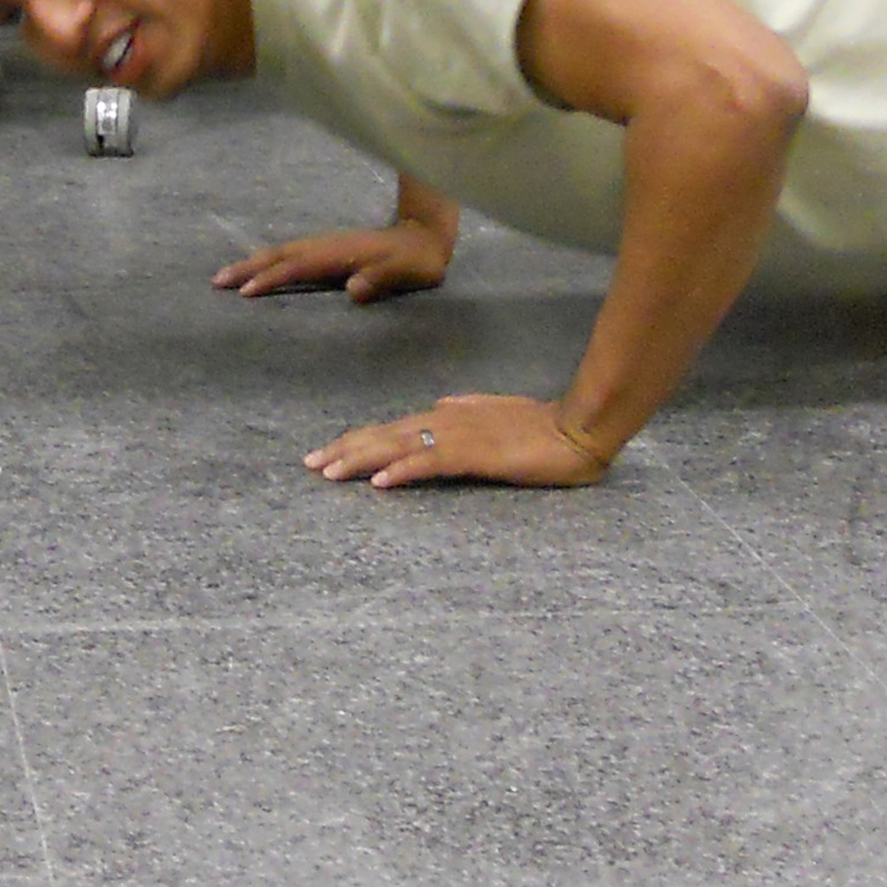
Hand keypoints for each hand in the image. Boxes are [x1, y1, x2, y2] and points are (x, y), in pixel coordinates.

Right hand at [216, 219, 454, 305]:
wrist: (425, 232)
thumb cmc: (418, 259)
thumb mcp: (408, 271)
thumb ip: (381, 279)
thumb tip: (354, 290)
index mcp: (342, 254)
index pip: (299, 267)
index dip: (272, 279)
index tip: (246, 292)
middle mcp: (328, 246)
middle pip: (280, 255)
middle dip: (247, 267)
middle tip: (216, 280)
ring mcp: (326, 245)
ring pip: (282, 251)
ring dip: (252, 262)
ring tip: (225, 275)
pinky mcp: (328, 248)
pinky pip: (290, 253)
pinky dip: (268, 260)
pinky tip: (258, 268)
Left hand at [303, 393, 614, 490]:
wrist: (578, 428)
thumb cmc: (541, 426)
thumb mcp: (496, 414)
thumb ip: (466, 410)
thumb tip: (440, 405)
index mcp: (447, 416)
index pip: (390, 429)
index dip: (356, 440)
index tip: (325, 452)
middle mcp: (444, 422)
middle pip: (382, 436)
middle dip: (343, 450)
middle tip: (309, 464)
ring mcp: (458, 437)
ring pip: (397, 446)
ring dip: (360, 459)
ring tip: (329, 472)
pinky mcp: (476, 455)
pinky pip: (431, 462)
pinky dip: (402, 470)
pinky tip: (380, 482)